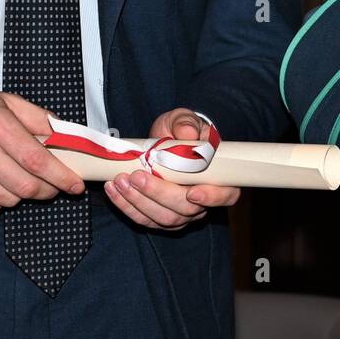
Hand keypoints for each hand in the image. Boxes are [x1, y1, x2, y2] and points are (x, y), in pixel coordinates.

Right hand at [0, 76, 85, 210]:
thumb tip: (65, 134)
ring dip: (25, 196)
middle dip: (48, 190)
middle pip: (25, 187)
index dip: (61, 176)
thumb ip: (37, 117)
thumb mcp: (5, 100)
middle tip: (54, 185)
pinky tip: (2, 184)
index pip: (36, 160)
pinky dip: (2, 200)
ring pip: (8, 200)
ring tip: (26, 180)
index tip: (76, 184)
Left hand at [103, 107, 239, 231]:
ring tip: (120, 181)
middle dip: (158, 194)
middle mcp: (202, 201)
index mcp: (217, 177)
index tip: (192, 192)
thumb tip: (188, 133)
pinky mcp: (159, 217)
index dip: (212, 197)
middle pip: (185, 210)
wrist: (164, 141)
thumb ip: (185, 123)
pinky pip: (144, 219)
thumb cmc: (180, 131)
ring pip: (163, 219)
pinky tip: (113, 190)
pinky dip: (126, 206)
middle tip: (137, 177)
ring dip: (138, 201)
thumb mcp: (183, 119)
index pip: (226, 195)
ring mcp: (181, 213)